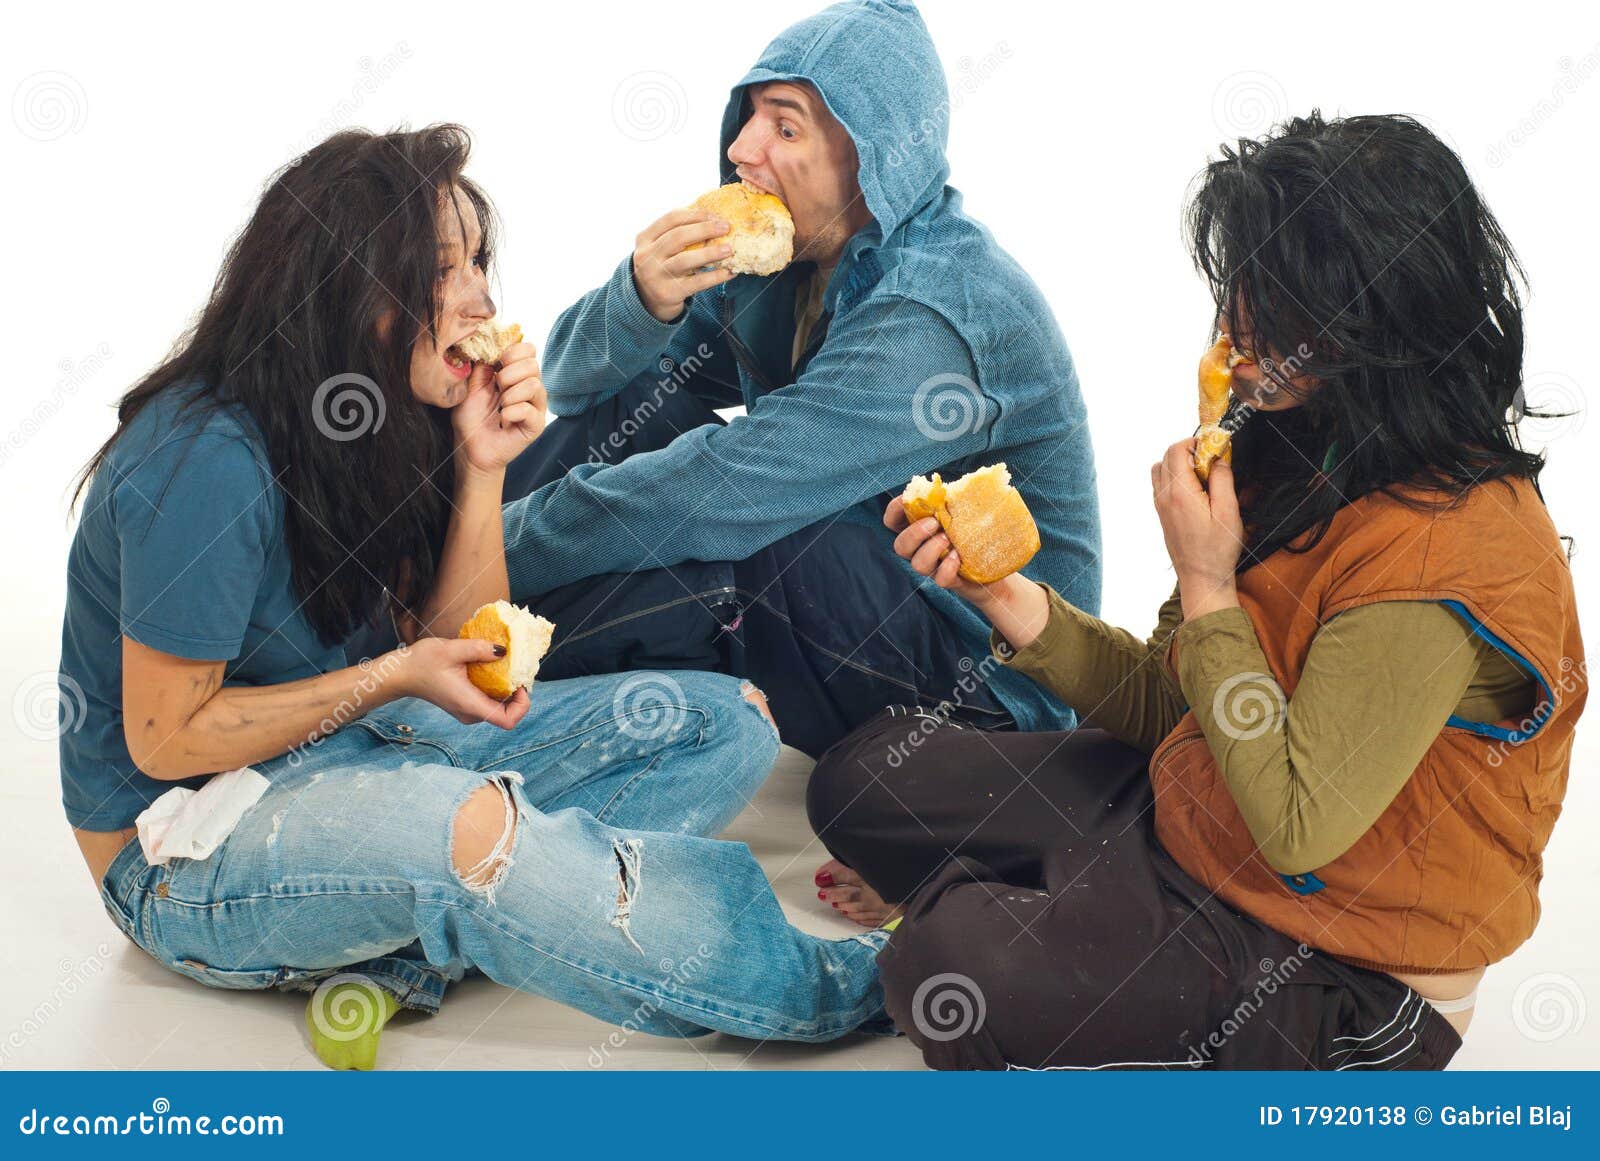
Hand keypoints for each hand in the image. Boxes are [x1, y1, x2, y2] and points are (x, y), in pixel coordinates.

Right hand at [388, 637, 531, 729]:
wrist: (401, 674)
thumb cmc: (422, 662)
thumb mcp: (452, 649)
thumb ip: (479, 649)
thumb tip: (504, 650)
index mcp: (469, 704)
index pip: (507, 721)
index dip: (522, 705)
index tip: (520, 684)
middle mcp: (471, 713)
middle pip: (506, 713)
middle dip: (517, 694)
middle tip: (516, 669)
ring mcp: (467, 711)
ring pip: (499, 707)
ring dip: (507, 690)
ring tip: (505, 666)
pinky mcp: (465, 705)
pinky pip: (489, 701)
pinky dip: (496, 688)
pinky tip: (492, 669)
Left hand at [452, 343, 544, 474]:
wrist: (472, 448)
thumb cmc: (471, 417)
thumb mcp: (470, 384)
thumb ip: (482, 364)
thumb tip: (491, 344)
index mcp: (516, 373)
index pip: (528, 349)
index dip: (512, 352)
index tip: (496, 365)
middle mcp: (530, 387)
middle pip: (533, 364)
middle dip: (509, 374)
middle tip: (496, 389)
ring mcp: (535, 405)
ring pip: (534, 384)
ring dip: (510, 395)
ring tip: (500, 407)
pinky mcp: (537, 424)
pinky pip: (529, 409)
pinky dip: (512, 412)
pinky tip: (503, 419)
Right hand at [632, 209, 736, 322]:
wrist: (648, 301)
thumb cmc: (662, 267)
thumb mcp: (660, 248)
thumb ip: (677, 233)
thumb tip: (713, 218)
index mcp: (645, 238)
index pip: (671, 219)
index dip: (695, 215)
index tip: (715, 215)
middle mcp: (647, 256)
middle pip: (677, 237)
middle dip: (704, 229)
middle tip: (726, 227)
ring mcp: (656, 276)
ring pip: (685, 260)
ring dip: (710, 253)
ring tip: (729, 249)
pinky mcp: (669, 293)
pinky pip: (696, 282)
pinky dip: (715, 276)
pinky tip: (730, 272)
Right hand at [883, 496, 1047, 649]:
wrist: (997, 560)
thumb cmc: (974, 528)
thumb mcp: (961, 509)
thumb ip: (951, 498)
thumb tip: (951, 486)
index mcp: (918, 528)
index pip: (892, 521)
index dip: (894, 511)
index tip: (906, 501)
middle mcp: (920, 549)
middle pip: (899, 546)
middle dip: (914, 533)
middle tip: (935, 523)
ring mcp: (934, 566)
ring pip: (917, 564)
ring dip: (931, 549)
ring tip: (949, 538)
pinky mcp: (950, 580)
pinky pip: (941, 579)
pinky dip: (948, 567)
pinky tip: (959, 556)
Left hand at [1152, 438, 1243, 614]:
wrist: (1201, 578)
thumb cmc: (1218, 549)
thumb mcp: (1229, 511)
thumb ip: (1222, 480)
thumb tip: (1218, 457)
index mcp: (1180, 493)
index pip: (1176, 450)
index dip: (1195, 442)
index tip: (1214, 447)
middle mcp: (1164, 497)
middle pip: (1166, 457)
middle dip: (1188, 451)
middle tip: (1211, 461)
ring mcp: (1160, 506)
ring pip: (1160, 470)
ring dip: (1179, 464)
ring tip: (1203, 476)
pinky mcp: (1162, 515)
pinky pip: (1161, 486)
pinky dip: (1175, 479)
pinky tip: (1195, 491)